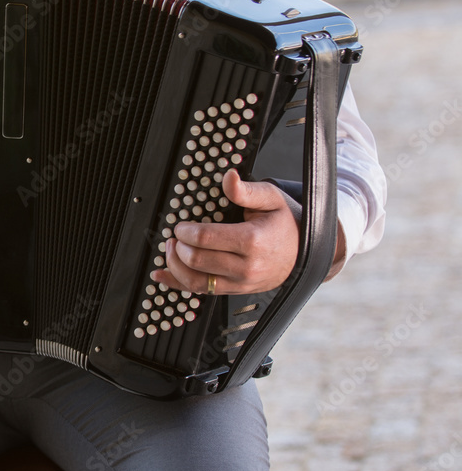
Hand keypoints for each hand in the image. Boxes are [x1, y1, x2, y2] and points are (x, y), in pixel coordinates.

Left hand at [150, 169, 299, 295]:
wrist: (306, 252)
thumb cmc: (286, 223)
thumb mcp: (271, 199)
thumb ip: (246, 190)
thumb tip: (228, 177)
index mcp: (252, 240)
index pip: (205, 239)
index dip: (185, 232)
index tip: (181, 225)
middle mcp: (246, 267)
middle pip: (196, 261)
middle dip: (179, 247)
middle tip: (176, 236)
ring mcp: (241, 283)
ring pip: (196, 282)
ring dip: (175, 266)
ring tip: (172, 250)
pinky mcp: (236, 291)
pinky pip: (201, 293)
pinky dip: (177, 285)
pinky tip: (162, 276)